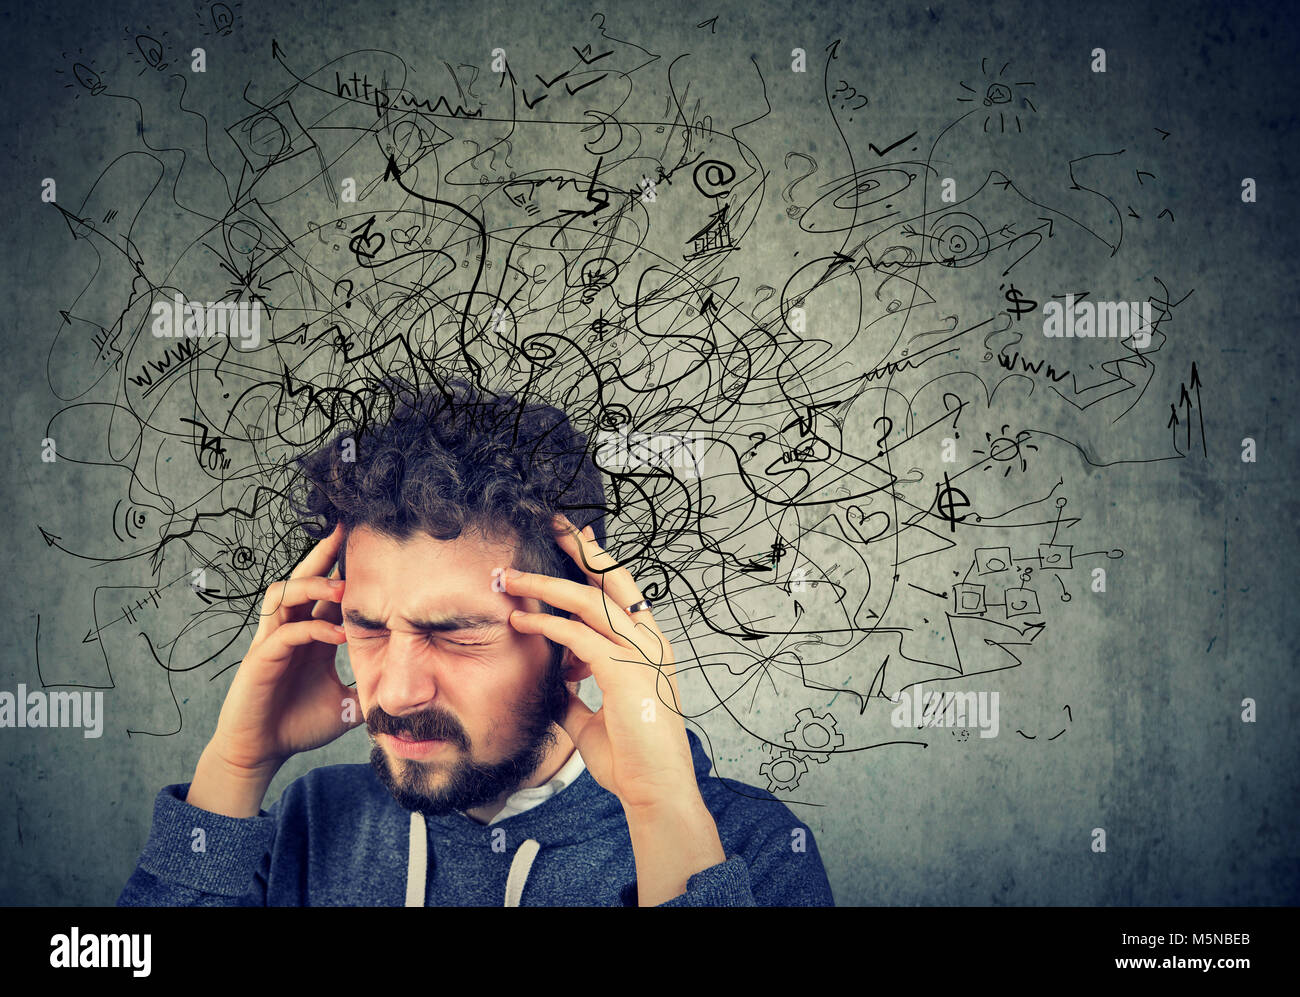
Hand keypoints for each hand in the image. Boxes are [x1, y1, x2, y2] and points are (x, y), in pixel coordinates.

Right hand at [204, 523, 358, 778]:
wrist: (262, 753)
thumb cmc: (300, 725)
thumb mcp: (347, 703)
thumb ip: (372, 689)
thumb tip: (409, 690)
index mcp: (312, 635)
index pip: (328, 593)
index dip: (345, 571)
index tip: (370, 549)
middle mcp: (290, 630)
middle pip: (302, 579)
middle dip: (323, 554)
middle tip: (344, 529)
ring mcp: (272, 642)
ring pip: (284, 594)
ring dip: (313, 586)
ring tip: (343, 588)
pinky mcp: (260, 660)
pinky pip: (285, 632)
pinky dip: (311, 628)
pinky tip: (337, 635)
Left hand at [504, 516, 695, 811]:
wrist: (655, 792)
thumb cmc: (632, 759)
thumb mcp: (595, 718)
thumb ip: (576, 696)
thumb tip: (552, 686)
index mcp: (650, 647)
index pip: (623, 591)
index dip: (598, 561)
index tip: (575, 538)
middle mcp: (649, 642)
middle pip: (614, 579)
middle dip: (581, 548)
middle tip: (553, 524)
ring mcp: (640, 655)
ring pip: (589, 601)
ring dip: (546, 584)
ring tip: (511, 575)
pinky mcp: (623, 673)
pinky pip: (578, 636)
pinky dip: (546, 625)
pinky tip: (520, 620)